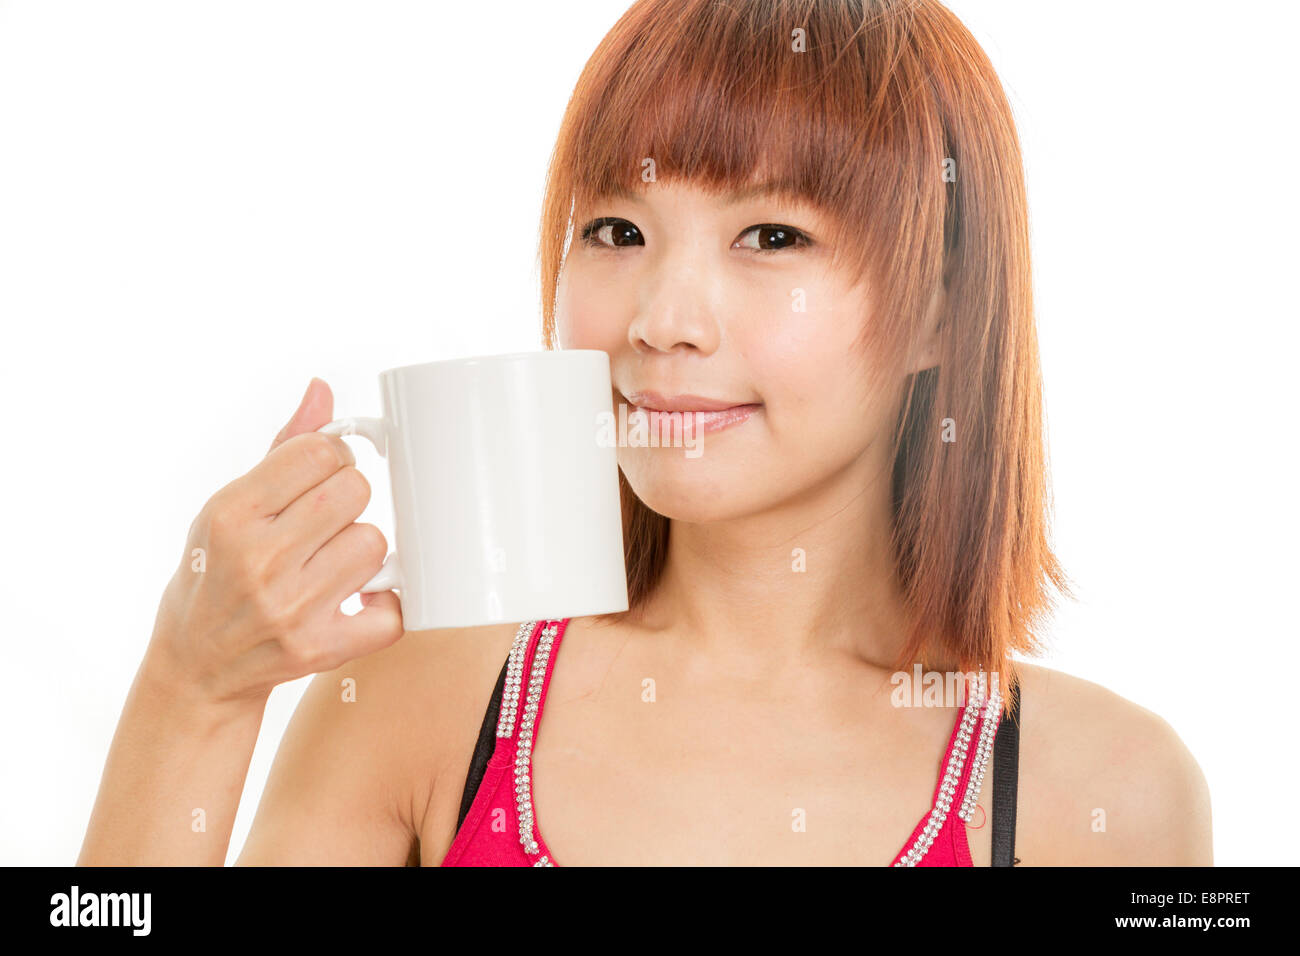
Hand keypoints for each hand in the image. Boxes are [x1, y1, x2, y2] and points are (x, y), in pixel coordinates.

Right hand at [147, 378, 403, 708]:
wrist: (197, 668)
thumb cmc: (215, 575)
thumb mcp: (227, 508)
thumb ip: (282, 450)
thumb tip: (323, 391)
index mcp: (231, 515)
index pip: (317, 452)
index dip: (331, 458)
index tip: (321, 475)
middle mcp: (259, 560)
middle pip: (354, 492)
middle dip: (348, 499)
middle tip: (326, 521)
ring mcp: (291, 608)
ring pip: (374, 542)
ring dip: (362, 549)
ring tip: (331, 562)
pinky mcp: (321, 649)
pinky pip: (392, 612)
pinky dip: (384, 605)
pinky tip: (358, 599)